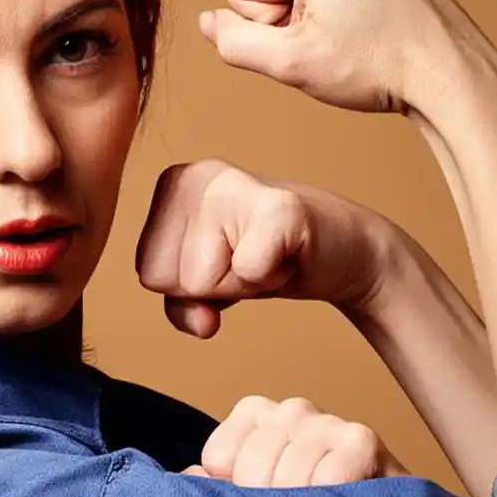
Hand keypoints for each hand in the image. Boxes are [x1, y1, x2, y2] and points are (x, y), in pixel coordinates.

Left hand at [135, 158, 391, 337]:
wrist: (347, 251)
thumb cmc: (271, 260)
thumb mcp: (208, 286)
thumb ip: (181, 306)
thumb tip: (203, 321)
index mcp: (171, 185)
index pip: (148, 273)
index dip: (192, 285)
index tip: (230, 258)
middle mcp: (196, 175)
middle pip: (165, 280)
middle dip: (214, 286)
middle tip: (252, 257)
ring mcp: (233, 184)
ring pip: (201, 282)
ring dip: (244, 283)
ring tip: (269, 253)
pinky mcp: (276, 206)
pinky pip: (246, 274)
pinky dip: (272, 278)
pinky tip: (289, 254)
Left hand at [181, 396, 406, 486]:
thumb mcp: (255, 495)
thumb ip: (218, 485)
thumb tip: (189, 479)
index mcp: (255, 414)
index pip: (217, 458)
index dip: (234, 494)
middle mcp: (290, 409)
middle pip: (250, 470)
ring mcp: (326, 421)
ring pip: (287, 479)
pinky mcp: (361, 439)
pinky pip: (326, 481)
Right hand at [199, 0, 496, 119]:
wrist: (451, 74)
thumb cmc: (379, 67)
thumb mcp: (290, 64)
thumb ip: (234, 42)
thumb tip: (209, 23)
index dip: (267, 32)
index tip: (309, 48)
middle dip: (295, 24)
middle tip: (336, 49)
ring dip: (321, 21)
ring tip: (358, 43)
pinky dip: (350, 14)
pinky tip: (374, 34)